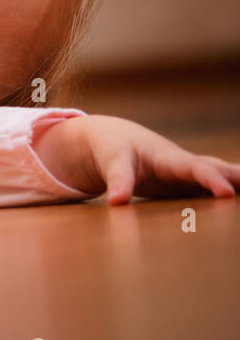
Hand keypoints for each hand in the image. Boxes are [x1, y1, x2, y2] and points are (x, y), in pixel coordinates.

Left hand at [34, 114, 239, 204]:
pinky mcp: (186, 182)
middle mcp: (184, 163)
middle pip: (217, 168)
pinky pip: (212, 186)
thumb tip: (117, 202)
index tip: (227, 194)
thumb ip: (118, 181)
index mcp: (168, 157)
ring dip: (238, 181)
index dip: (211, 180)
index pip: (195, 168)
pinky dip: (228, 188)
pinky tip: (235, 200)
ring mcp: (188, 173)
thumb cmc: (113, 147)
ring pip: (219, 174)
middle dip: (237, 178)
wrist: (113, 137)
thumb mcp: (113, 162)